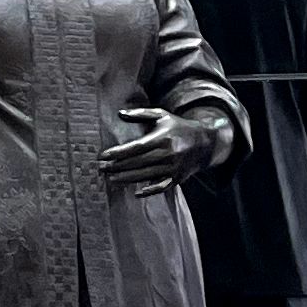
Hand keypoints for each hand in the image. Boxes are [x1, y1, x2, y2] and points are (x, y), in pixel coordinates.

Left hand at [100, 103, 235, 193]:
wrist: (205, 143)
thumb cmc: (178, 127)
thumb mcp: (162, 115)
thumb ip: (140, 114)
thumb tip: (120, 114)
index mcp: (162, 138)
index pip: (136, 147)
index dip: (118, 152)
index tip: (103, 156)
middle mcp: (168, 154)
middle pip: (138, 163)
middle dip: (117, 166)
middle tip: (101, 168)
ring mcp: (173, 168)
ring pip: (146, 175)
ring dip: (127, 178)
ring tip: (110, 179)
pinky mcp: (178, 178)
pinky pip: (162, 186)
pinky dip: (150, 191)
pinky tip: (136, 193)